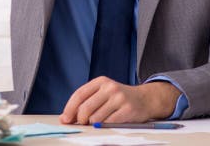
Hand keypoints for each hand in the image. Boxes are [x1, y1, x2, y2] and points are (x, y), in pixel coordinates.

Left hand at [59, 77, 180, 124]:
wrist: (145, 99)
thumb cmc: (119, 99)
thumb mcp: (103, 93)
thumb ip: (87, 101)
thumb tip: (66, 117)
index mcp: (101, 81)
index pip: (79, 94)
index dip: (69, 108)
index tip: (65, 119)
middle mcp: (110, 87)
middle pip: (85, 108)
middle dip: (80, 120)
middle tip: (82, 124)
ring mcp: (119, 98)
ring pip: (96, 118)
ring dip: (93, 125)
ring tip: (98, 123)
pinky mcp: (128, 110)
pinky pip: (108, 124)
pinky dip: (104, 127)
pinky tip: (106, 125)